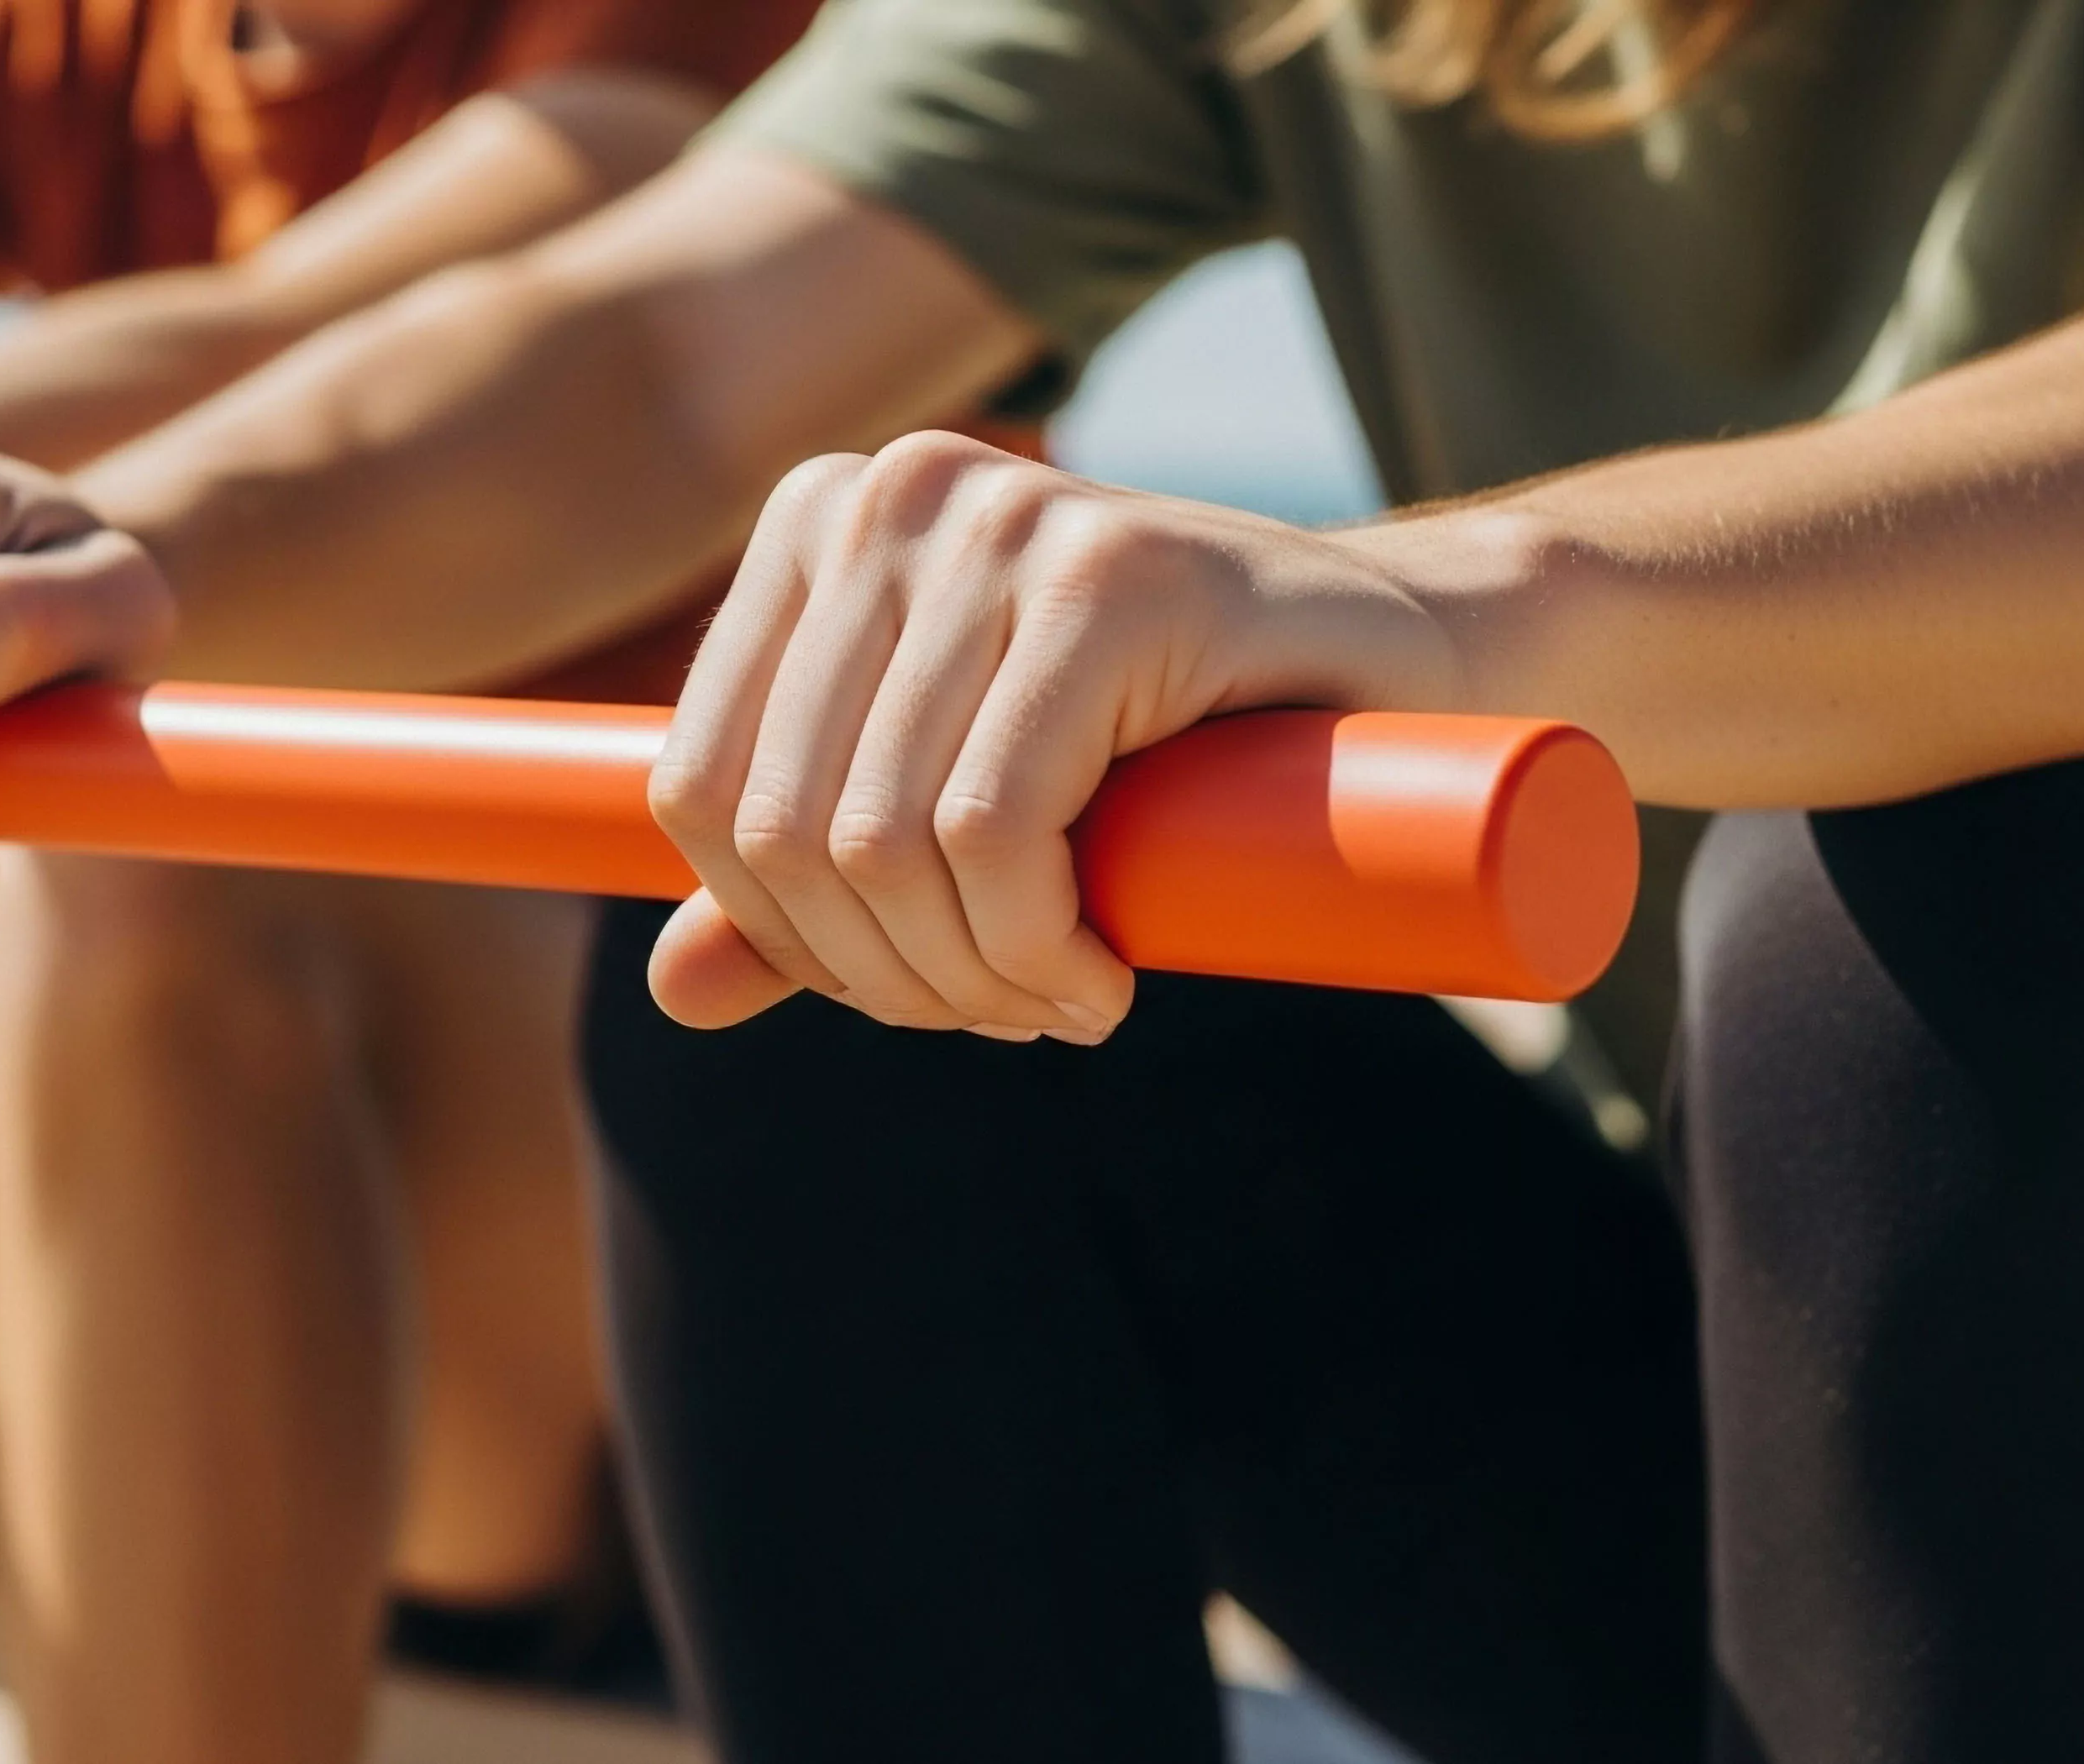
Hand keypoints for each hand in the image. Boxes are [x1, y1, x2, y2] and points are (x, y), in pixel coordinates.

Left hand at [645, 431, 1465, 1037]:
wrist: (1411, 662)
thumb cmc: (1174, 742)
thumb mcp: (953, 806)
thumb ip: (809, 883)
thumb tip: (672, 993)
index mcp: (814, 526)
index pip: (699, 782)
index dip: (782, 932)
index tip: (908, 987)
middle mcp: (888, 497)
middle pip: (786, 823)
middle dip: (882, 974)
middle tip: (1000, 1015)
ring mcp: (1000, 519)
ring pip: (880, 840)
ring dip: (966, 980)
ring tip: (1054, 1003)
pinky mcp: (1110, 576)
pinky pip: (990, 829)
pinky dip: (1030, 949)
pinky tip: (1098, 978)